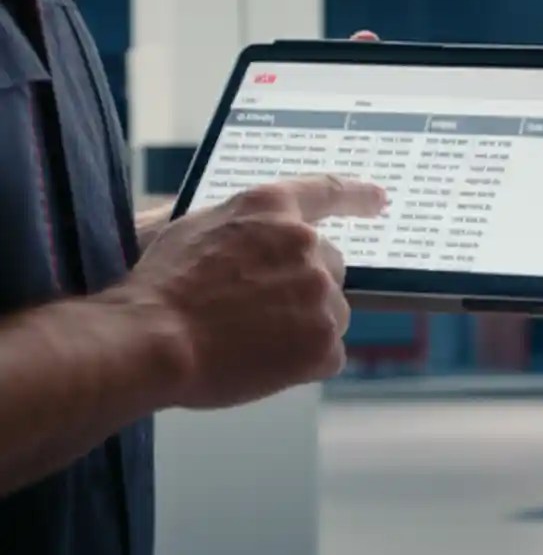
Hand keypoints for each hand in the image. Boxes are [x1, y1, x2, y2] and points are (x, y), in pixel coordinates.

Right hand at [122, 175, 385, 409]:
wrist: (152, 341)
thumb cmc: (160, 289)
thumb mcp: (196, 229)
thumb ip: (246, 228)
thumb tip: (268, 243)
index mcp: (272, 209)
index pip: (328, 191)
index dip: (358, 196)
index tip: (379, 200)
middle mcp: (305, 244)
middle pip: (331, 264)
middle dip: (306, 285)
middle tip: (261, 310)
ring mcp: (320, 293)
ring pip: (331, 311)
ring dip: (305, 325)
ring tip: (253, 339)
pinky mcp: (325, 340)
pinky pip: (327, 353)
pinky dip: (303, 362)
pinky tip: (264, 362)